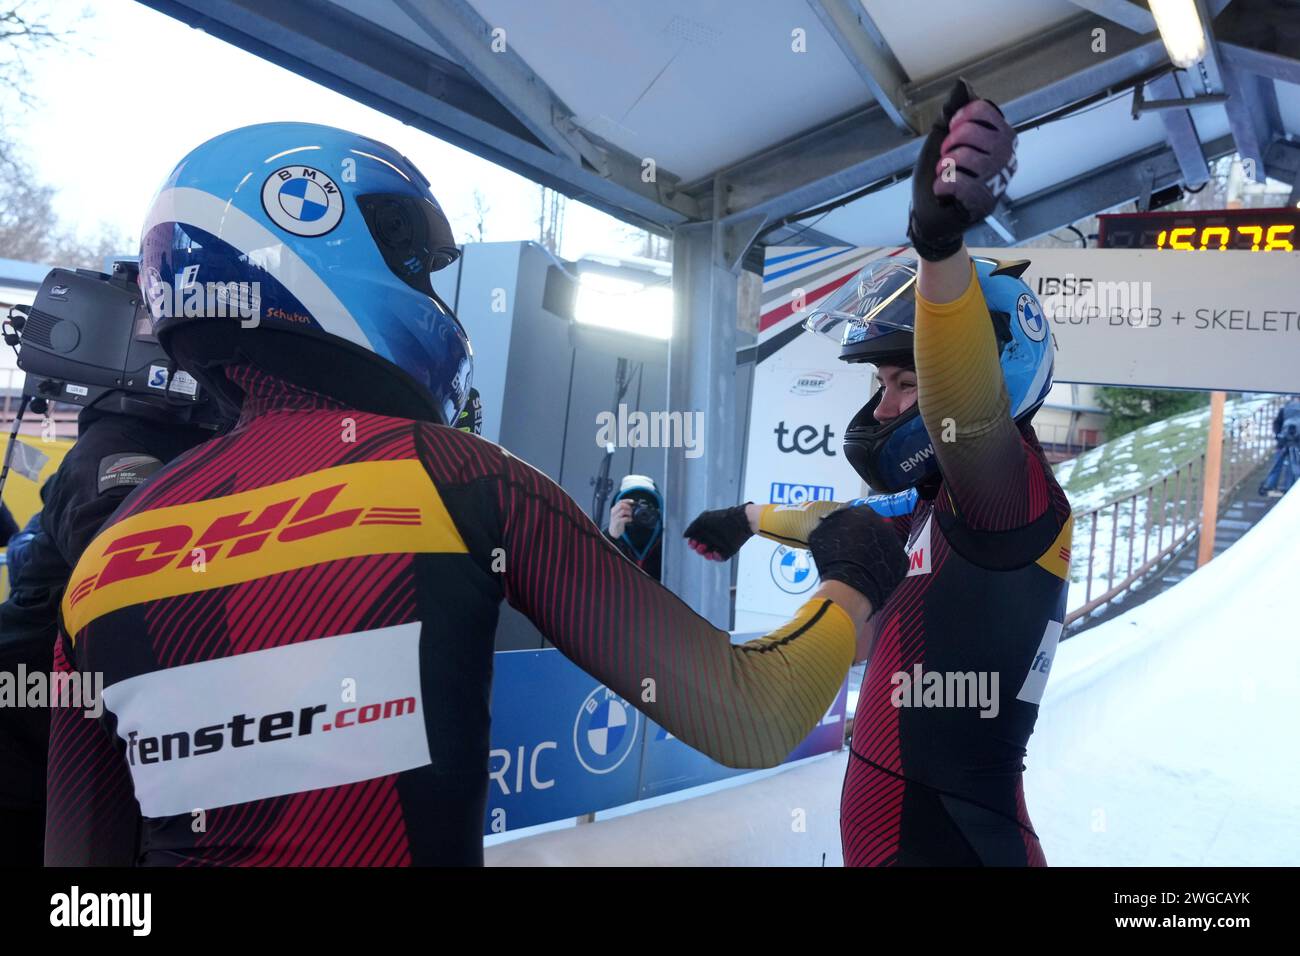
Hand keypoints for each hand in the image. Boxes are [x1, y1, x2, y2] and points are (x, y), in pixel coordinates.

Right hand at [608, 499, 632, 537]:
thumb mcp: (619, 514)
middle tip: (631, 510)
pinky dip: (629, 518)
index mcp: (614, 509)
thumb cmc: (618, 522)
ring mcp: (615, 517)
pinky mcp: (617, 522)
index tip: (633, 501)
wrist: (613, 531)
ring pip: (623, 511)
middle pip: (621, 505)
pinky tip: (630, 520)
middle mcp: (613, 512)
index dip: (627, 500)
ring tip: (630, 516)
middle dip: (628, 507)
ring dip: (629, 513)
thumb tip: (632, 505)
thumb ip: (623, 510)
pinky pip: (624, 518)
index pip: (620, 501)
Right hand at [684, 503, 753, 560]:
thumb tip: (685, 536)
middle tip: (699, 546)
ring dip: (706, 554)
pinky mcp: (729, 551)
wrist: (740, 521)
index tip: (692, 543)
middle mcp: (714, 538)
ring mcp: (722, 545)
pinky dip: (716, 557)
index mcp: (708, 530)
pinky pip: (720, 557)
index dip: (693, 542)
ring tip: (707, 552)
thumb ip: (692, 528)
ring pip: (710, 554)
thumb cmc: (720, 519)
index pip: (697, 540)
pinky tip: (715, 553)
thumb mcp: (702, 521)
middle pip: (702, 548)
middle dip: (699, 549)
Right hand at [807, 506, 908, 616]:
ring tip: (863, 564)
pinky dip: (885, 565)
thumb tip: (827, 519)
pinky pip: (893, 560)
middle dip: (868, 536)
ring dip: (877, 550)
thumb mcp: (820, 535)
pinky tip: (873, 574)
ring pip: (886, 543)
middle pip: (876, 526)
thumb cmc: (831, 560)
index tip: (848, 533)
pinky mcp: (903, 560)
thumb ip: (828, 522)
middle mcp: (883, 523)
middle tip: (855, 550)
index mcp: (862, 512)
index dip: (853, 524)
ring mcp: (895, 542)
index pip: (860, 513)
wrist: (850, 586)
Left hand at [907, 79, 1016, 261]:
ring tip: (944, 173)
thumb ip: (953, 112)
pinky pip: (964, 185)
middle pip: (982, 135)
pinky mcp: (985, 204)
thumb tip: (963, 84)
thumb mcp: (941, 139)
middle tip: (946, 154)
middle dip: (955, 141)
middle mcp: (1005, 159)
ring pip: (973, 159)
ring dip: (947, 165)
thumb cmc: (938, 174)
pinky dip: (944, 185)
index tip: (951, 126)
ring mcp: (997, 183)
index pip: (988, 113)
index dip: (964, 115)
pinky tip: (942, 190)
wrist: (927, 213)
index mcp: (999, 139)